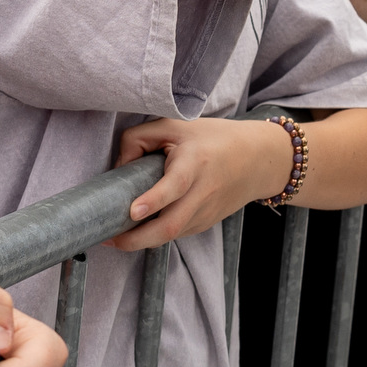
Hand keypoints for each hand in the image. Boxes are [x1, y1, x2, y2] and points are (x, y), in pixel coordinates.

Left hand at [110, 117, 287, 251]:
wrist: (257, 159)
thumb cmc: (212, 138)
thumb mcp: (175, 125)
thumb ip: (139, 138)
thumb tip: (118, 168)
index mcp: (195, 163)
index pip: (175, 185)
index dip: (153, 200)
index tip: (133, 211)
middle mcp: (202, 192)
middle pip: (170, 226)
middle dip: (137, 239)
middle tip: (109, 238)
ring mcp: (205, 212)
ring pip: (170, 235)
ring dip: (141, 241)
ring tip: (114, 237)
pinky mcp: (204, 223)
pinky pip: (176, 233)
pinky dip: (155, 235)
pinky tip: (138, 230)